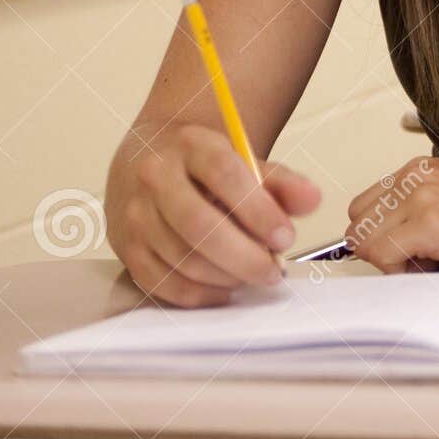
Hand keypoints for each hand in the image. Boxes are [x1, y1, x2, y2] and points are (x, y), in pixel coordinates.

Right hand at [106, 121, 320, 306]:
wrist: (148, 160)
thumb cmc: (203, 165)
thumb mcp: (242, 159)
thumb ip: (280, 181)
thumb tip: (312, 200)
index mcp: (189, 145)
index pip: (224, 174)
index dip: (258, 210)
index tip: (286, 237)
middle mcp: (155, 177)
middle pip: (198, 224)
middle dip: (244, 256)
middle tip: (274, 270)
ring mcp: (135, 215)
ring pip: (182, 258)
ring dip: (227, 276)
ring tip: (256, 274)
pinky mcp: (127, 249)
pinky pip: (165, 283)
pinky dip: (202, 293)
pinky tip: (227, 286)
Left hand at [344, 156, 438, 273]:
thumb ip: (417, 218)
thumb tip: (382, 249)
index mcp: (422, 169)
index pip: (364, 210)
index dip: (384, 241)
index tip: (414, 254)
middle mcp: (417, 175)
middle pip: (357, 225)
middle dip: (383, 251)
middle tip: (428, 261)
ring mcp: (422, 194)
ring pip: (364, 242)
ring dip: (395, 264)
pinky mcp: (432, 220)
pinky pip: (384, 257)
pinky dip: (406, 273)